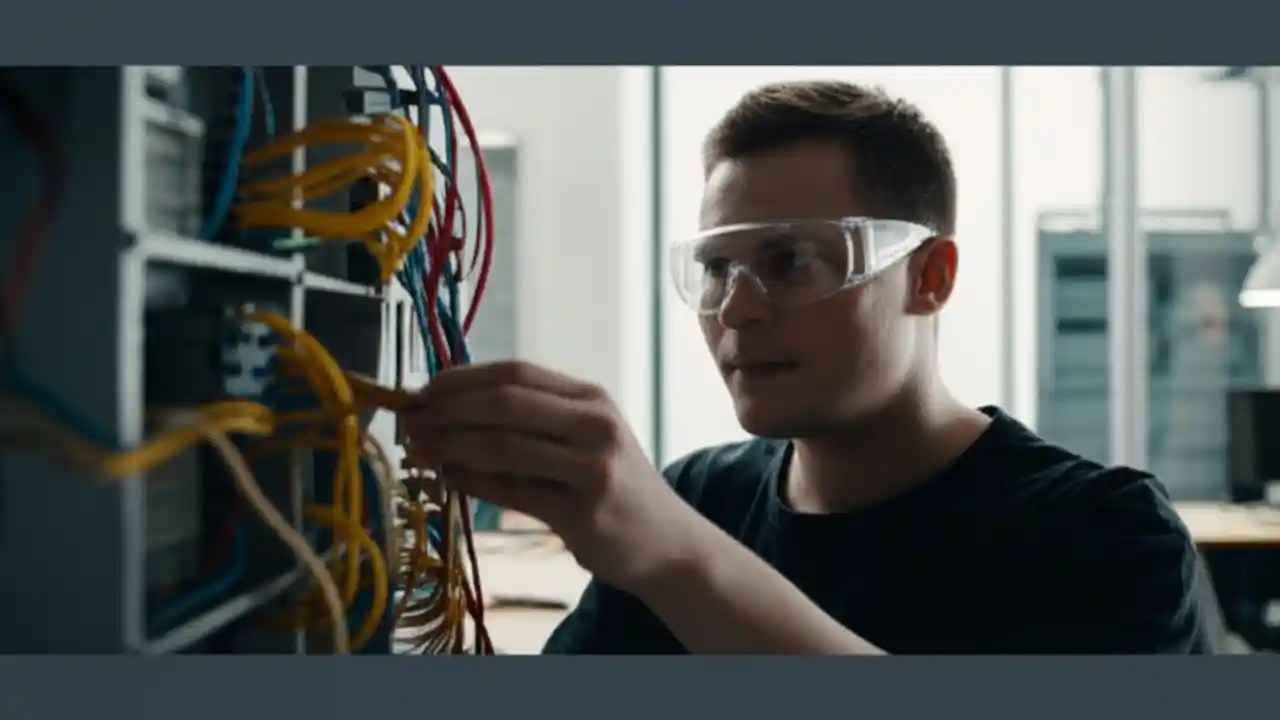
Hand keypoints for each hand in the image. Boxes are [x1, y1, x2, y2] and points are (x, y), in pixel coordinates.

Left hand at [403, 360, 695, 592]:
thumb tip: (446, 411)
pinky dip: (470, 482)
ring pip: (502, 445)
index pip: (515, 372)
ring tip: (418, 450)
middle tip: (408, 421)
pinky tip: (446, 478)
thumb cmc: (615, 489)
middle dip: (446, 409)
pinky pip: (511, 491)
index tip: (420, 392)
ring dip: (449, 445)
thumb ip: (529, 422)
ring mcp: (592, 468)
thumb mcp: (583, 441)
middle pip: (504, 402)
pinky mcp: (582, 513)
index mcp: (591, 398)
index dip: (461, 378)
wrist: (668, 544)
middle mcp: (595, 424)